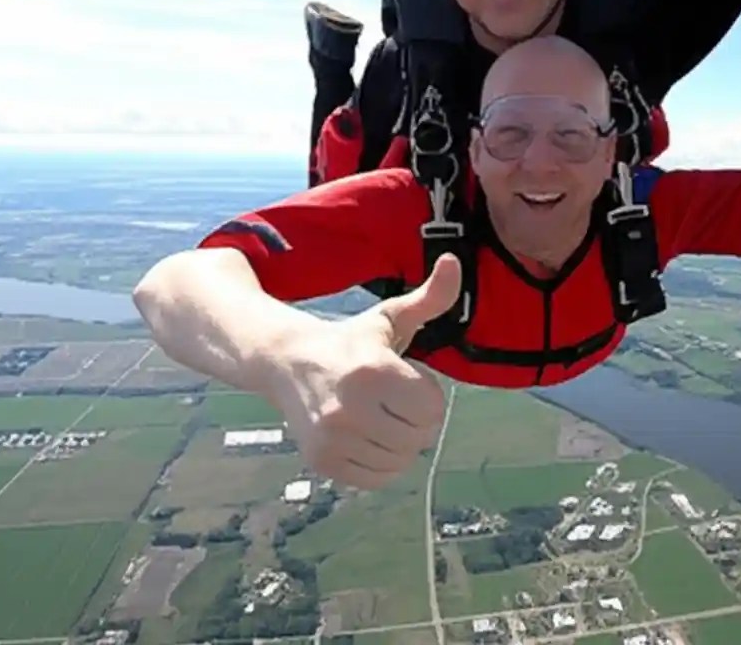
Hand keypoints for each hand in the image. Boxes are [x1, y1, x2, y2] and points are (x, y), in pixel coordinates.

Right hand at [258, 254, 462, 489]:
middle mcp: (350, 407)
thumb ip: (429, 298)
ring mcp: (333, 437)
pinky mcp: (322, 460)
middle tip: (393, 401)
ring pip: (400, 461)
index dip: (426, 394)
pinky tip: (368, 437)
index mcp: (373, 370)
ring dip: (399, 443)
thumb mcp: (389, 318)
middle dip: (415, 419)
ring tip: (380, 417)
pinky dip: (381, 463)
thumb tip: (453, 262)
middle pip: (418, 436)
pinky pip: (376, 478)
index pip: (431, 408)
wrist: (286, 361)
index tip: (407, 380)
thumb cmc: (350, 341)